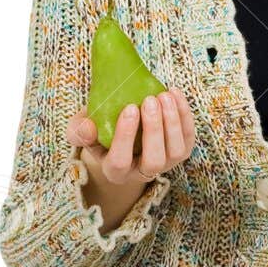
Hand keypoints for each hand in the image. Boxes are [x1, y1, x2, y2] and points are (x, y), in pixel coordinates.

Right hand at [67, 89, 196, 186]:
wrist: (121, 131)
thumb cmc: (99, 131)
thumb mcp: (81, 130)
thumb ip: (78, 131)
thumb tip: (89, 129)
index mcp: (115, 171)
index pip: (120, 161)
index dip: (125, 136)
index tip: (128, 108)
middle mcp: (142, 173)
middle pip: (154, 160)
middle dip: (154, 129)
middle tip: (150, 100)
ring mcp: (166, 164)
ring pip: (176, 151)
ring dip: (173, 122)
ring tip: (164, 95)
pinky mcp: (182, 151)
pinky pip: (188, 137)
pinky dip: (185, 115)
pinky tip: (175, 93)